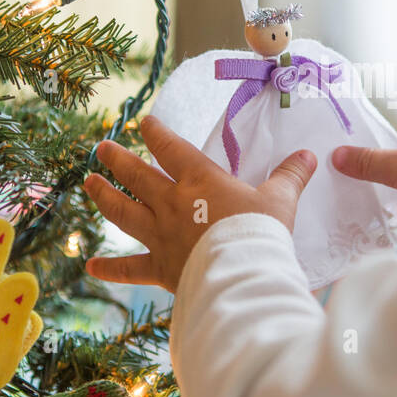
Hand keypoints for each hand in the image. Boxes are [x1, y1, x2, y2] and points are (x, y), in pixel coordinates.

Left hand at [83, 115, 316, 290]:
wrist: (243, 274)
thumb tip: (308, 154)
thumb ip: (290, 176)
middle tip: (101, 149)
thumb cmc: (260, 234)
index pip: (172, 149)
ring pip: (125, 212)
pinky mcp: (160, 268)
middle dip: (118, 160)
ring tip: (88, 183)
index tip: (144, 122)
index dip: (157, 133)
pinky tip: (91, 266)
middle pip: (138, 177)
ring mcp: (161, 236)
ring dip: (105, 197)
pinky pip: (130, 269)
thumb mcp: (280, 201)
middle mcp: (173, 204)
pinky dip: (110, 268)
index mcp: (200, 181)